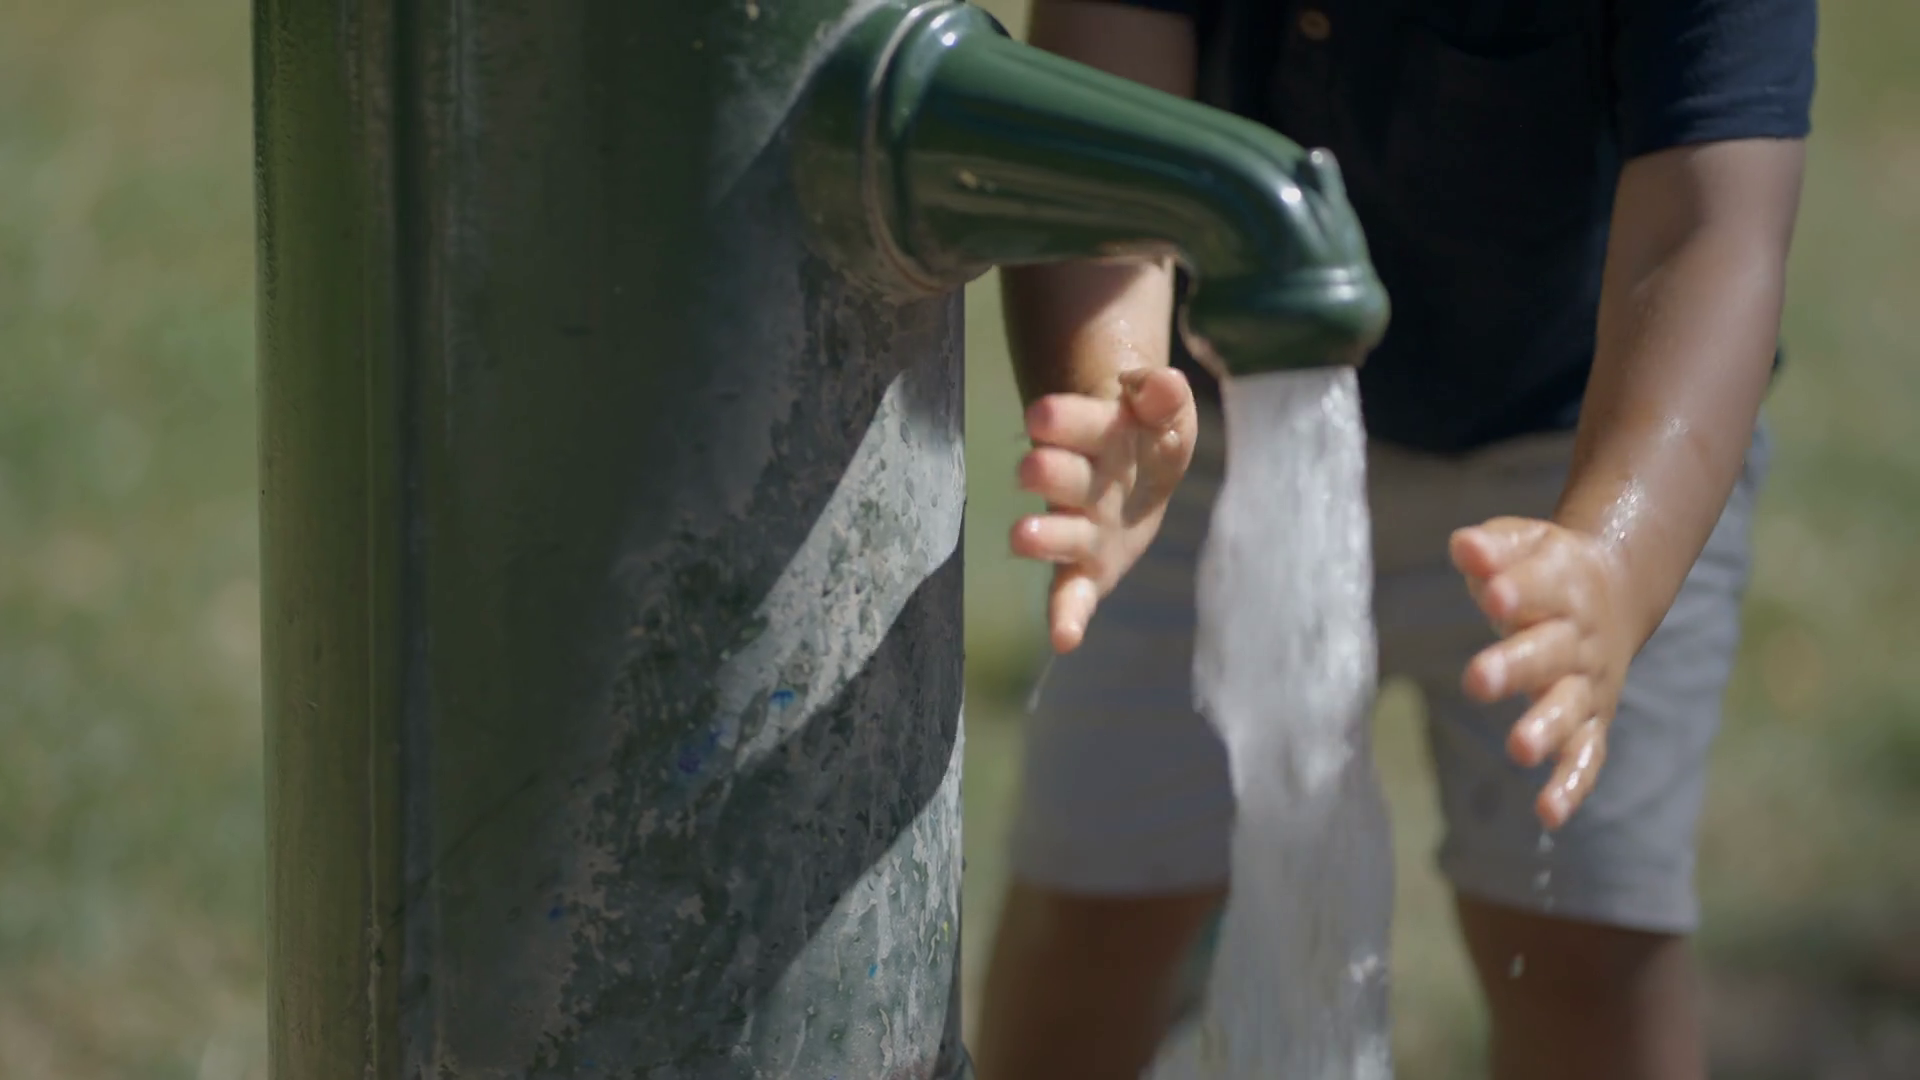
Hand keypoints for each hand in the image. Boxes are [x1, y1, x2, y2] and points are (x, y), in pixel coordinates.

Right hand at [1010, 367, 1198, 652]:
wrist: (1137, 471)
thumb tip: (1164, 383)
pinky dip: (1066, 615)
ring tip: (1023, 538)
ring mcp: (1079, 529)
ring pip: (1060, 534)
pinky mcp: (1086, 572)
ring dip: (1045, 537)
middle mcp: (1078, 483)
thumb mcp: (1165, 411)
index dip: (1062, 420)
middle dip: (1049, 474)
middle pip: (1060, 476)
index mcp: (1093, 435)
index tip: (1043, 417)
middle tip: (1033, 470)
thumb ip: (1163, 397)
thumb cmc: (1147, 435)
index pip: (1072, 422)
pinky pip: (1070, 594)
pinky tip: (1064, 639)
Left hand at [1449, 518, 1637, 829]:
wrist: (1614, 593)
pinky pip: (1587, 756)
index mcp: (1565, 585)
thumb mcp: (1524, 543)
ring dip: (1545, 729)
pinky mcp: (1592, 722)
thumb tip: (1463, 546)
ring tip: (1517, 749)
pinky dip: (1572, 785)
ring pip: (1570, 709)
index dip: (1517, 589)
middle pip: (1550, 652)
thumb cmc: (1546, 568)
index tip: (1492, 593)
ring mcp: (1589, 684)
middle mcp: (1582, 639)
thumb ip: (1493, 548)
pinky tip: (1548, 814)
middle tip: (1478, 680)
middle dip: (1515, 666)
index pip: (1542, 585)